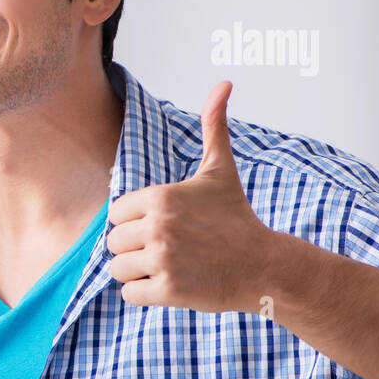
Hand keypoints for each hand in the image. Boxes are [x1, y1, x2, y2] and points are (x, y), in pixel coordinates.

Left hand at [106, 81, 272, 313]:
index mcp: (160, 197)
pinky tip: (170, 285)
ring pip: (118, 270)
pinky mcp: (168, 290)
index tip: (163, 227)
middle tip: (168, 251)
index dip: (134, 223)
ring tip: (169, 267)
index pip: (115, 215)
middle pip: (113, 243)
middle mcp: (158, 226)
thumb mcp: (220, 171)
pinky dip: (144, 294)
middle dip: (134, 250)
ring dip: (138, 273)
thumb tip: (224, 83)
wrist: (265, 266)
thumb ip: (213, 126)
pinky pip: (129, 294)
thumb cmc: (236, 218)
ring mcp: (162, 259)